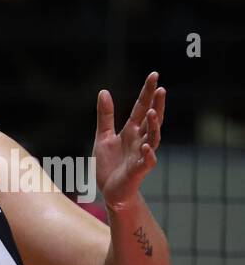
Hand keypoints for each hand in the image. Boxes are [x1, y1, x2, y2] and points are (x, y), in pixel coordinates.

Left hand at [94, 71, 163, 209]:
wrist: (110, 190)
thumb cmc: (109, 164)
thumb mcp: (103, 137)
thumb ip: (105, 116)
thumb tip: (104, 91)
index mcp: (132, 131)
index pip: (142, 108)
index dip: (147, 92)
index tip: (154, 75)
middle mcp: (141, 140)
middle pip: (152, 120)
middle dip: (157, 105)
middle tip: (161, 89)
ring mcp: (142, 155)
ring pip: (153, 138)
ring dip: (154, 126)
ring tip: (151, 112)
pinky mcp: (139, 171)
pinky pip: (147, 162)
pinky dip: (148, 154)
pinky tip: (147, 147)